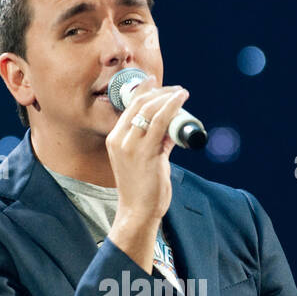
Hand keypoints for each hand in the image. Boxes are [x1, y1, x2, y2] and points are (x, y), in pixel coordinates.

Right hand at [105, 75, 188, 225]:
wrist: (138, 212)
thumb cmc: (142, 189)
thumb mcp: (146, 159)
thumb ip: (157, 142)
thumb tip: (171, 127)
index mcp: (115, 139)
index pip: (129, 106)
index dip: (144, 91)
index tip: (158, 84)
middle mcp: (119, 139)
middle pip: (139, 104)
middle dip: (159, 92)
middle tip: (176, 90)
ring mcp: (131, 145)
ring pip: (149, 110)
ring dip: (168, 98)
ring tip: (182, 93)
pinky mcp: (145, 152)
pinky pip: (159, 122)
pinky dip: (172, 107)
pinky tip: (181, 100)